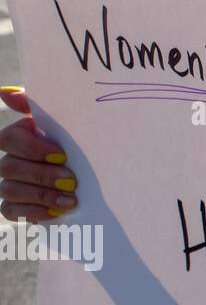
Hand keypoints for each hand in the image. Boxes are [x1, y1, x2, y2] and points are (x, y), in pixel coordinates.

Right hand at [0, 87, 78, 221]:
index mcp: (22, 135)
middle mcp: (11, 158)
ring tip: (71, 200)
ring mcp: (10, 183)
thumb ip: (42, 107)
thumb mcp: (71, 124)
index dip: (33, 148)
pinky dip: (34, 212)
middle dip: (42, 175)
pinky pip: (11, 211)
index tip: (62, 155)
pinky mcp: (15, 206)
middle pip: (10, 167)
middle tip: (71, 181)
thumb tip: (6, 92)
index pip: (9, 138)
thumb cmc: (81, 145)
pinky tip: (57, 212)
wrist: (98, 178)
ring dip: (42, 195)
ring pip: (10, 190)